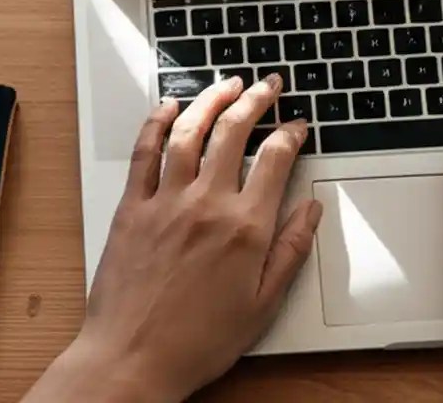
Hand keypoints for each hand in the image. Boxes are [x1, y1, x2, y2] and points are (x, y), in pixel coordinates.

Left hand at [24, 74, 321, 402]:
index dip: (291, 134)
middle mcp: (206, 205)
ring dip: (211, 100)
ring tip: (227, 83)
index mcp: (246, 227)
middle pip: (235, 131)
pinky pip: (144, 153)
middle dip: (256, 99)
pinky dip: (156, 123)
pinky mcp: (132, 210)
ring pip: (190, 131)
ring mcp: (165, 202)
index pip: (275, 159)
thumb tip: (310, 210)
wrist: (132, 360)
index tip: (298, 126)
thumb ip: (291, 250)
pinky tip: (168, 107)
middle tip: (268, 85)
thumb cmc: (197, 341)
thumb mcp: (264, 303)